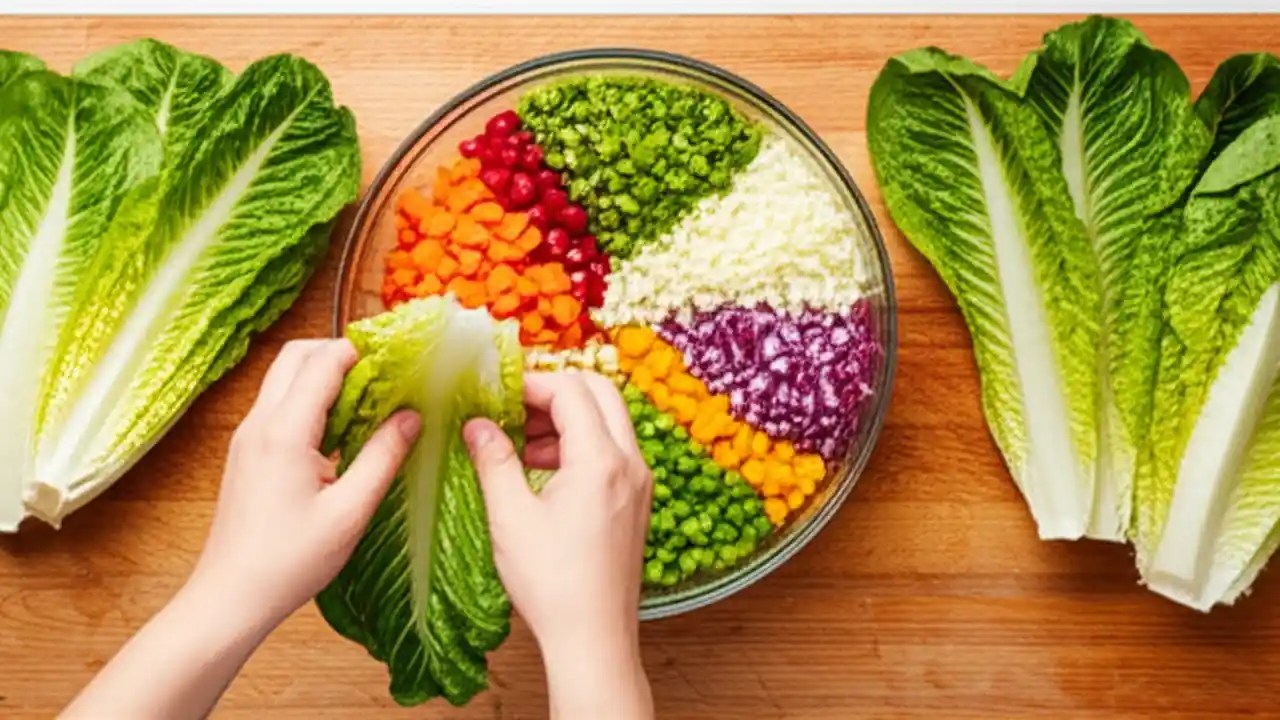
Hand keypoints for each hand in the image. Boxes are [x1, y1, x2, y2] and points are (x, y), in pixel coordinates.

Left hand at [64, 339, 420, 719]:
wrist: (230, 597)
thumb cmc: (290, 561)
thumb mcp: (350, 512)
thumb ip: (383, 457)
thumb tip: (411, 416)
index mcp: (284, 432)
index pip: (322, 362)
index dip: (362, 349)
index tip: (400, 355)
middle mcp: (259, 423)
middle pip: (296, 356)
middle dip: (340, 352)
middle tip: (383, 373)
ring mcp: (248, 437)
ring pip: (285, 378)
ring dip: (325, 376)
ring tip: (369, 402)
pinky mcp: (247, 453)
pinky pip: (280, 405)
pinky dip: (312, 401)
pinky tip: (342, 432)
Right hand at [463, 371, 653, 719]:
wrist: (594, 640)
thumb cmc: (552, 584)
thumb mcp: (510, 517)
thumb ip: (494, 460)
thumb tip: (477, 424)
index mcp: (601, 460)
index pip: (571, 390)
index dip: (530, 384)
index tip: (496, 395)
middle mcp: (631, 463)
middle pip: (599, 392)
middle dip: (553, 391)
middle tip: (512, 409)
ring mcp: (639, 482)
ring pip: (608, 421)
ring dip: (566, 419)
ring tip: (519, 444)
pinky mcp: (636, 501)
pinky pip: (612, 451)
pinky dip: (579, 445)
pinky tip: (542, 471)